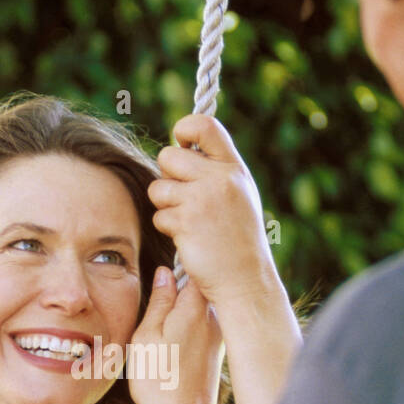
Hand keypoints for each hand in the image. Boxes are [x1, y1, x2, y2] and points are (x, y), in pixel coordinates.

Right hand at [127, 265, 223, 403]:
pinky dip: (187, 325)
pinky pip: (202, 326)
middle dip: (181, 281)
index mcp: (196, 308)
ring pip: (199, 307)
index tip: (168, 251)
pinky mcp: (217, 353)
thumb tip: (165, 274)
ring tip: (160, 318)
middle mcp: (214, 318)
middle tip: (158, 285)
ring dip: (182, 306)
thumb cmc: (159, 381)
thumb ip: (157, 302)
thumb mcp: (146, 336)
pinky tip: (171, 341)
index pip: (194, 267)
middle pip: (199, 286)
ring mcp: (219, 336)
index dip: (181, 257)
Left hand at [151, 114, 278, 308]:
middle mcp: (220, 178)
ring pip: (158, 188)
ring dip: (165, 205)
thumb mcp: (239, 195)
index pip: (203, 124)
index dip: (183, 130)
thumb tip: (181, 148)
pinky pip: (159, 215)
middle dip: (168, 177)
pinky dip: (168, 228)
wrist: (245, 279)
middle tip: (184, 198)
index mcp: (234, 168)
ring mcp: (202, 200)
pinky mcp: (185, 222)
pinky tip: (190, 239)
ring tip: (189, 221)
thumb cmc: (239, 239)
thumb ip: (216, 170)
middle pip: (168, 156)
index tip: (181, 145)